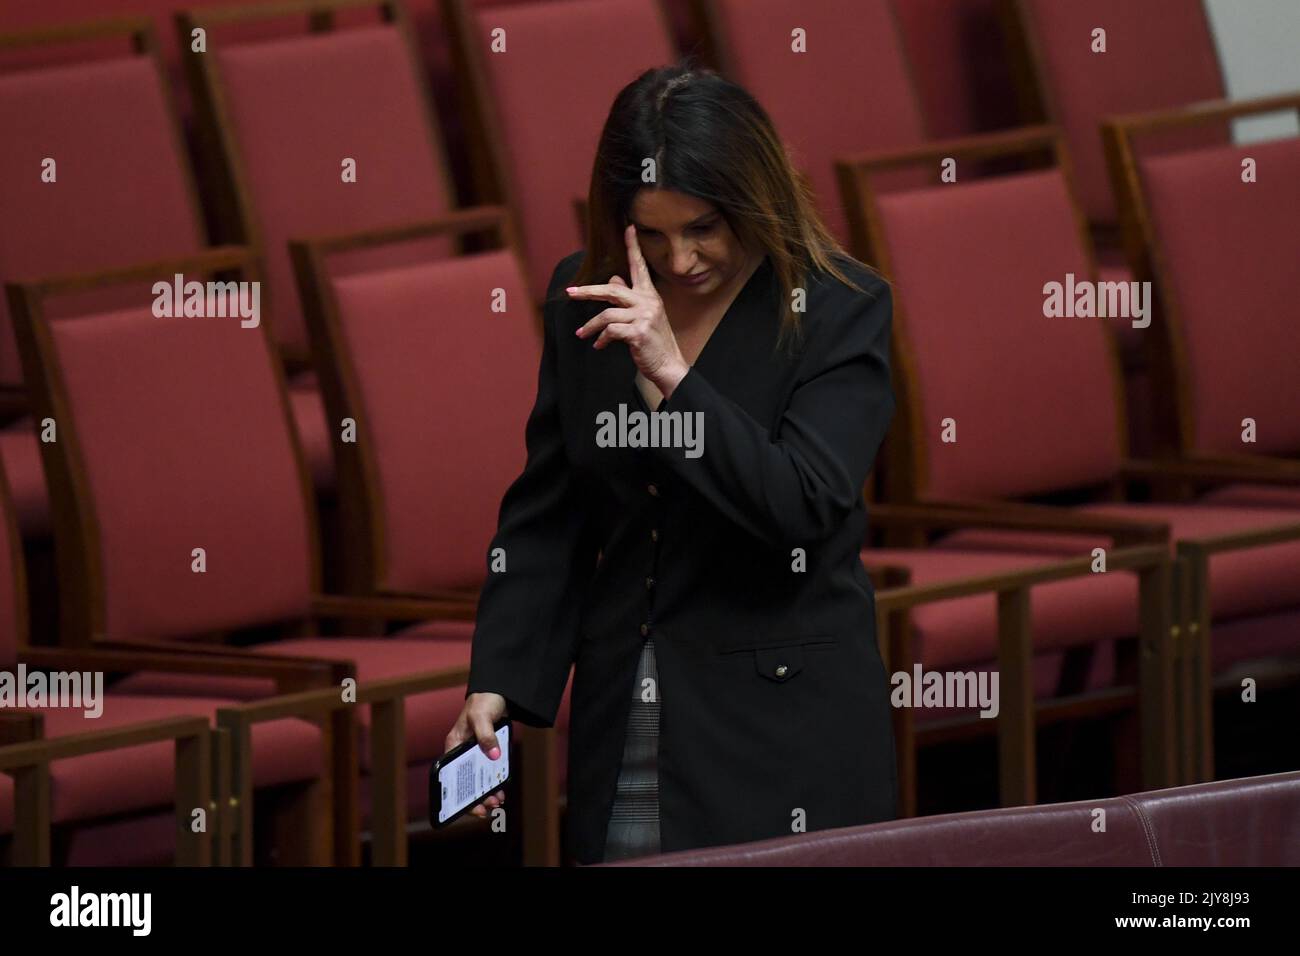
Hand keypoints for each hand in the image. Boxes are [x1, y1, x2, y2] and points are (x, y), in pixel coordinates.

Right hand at [445, 692, 506, 818]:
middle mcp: (461, 750)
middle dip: (475, 796)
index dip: (458, 792)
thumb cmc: (485, 700)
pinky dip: (494, 781)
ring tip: (497, 801)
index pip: (451, 773)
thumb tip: (493, 756)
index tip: (469, 806)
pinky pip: (488, 770)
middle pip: (465, 779)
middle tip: (489, 806)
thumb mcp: (482, 716)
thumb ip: (486, 735)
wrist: (499, 690)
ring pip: (477, 778)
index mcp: (454, 744)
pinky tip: (501, 789)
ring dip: (486, 791)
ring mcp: (474, 751)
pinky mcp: (487, 750)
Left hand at [567, 224, 689, 397]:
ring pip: (607, 314)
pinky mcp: (639, 333)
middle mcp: (648, 302)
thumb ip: (627, 297)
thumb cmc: (653, 341)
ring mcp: (644, 317)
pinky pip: (611, 331)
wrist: (668, 365)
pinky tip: (599, 345)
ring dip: (590, 326)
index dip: (633, 247)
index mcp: (649, 295)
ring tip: (582, 334)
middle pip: (611, 290)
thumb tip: (613, 279)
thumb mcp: (642, 316)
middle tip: (570, 293)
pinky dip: (601, 339)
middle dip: (588, 291)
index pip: (639, 266)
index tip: (628, 228)